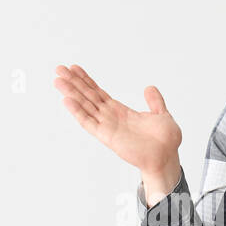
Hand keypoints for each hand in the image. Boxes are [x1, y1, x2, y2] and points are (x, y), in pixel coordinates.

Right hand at [54, 64, 181, 172]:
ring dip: (71, 93)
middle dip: (73, 83)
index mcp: (121, 112)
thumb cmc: (165, 141)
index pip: (99, 93)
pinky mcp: (107, 136)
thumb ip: (154, 101)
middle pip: (87, 96)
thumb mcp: (161, 114)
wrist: (167, 157)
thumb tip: (149, 88)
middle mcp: (111, 118)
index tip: (75, 69)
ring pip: (84, 106)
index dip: (86, 81)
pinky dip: (77, 112)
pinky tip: (67, 100)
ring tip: (58, 81)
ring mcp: (107, 126)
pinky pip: (88, 122)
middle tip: (59, 69)